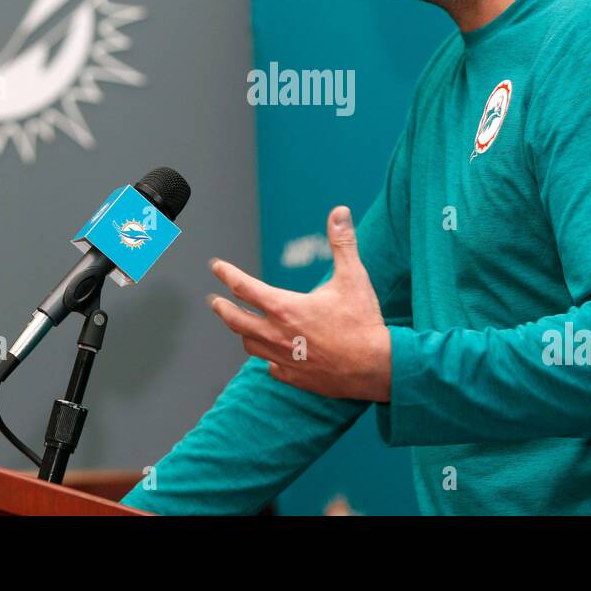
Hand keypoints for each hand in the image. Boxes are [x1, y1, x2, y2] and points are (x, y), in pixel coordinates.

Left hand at [206, 205, 391, 401]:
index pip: (245, 287)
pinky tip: (271, 357)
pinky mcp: (295, 377)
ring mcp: (284, 358)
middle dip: (222, 308)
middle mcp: (278, 334)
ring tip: (239, 326)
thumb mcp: (353, 277)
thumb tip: (340, 212)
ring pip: (250, 345)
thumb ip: (343, 243)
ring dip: (242, 332)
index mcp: (286, 308)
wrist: (376, 368)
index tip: (217, 267)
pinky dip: (267, 358)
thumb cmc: (363, 323)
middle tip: (215, 302)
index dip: (227, 274)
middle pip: (237, 320)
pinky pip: (271, 367)